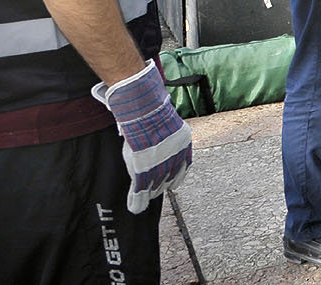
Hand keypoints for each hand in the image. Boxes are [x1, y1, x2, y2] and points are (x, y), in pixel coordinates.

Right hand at [91, 63, 192, 213]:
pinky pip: (141, 190)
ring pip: (156, 186)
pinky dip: (137, 200)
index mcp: (184, 145)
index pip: (184, 166)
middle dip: (163, 185)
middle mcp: (175, 157)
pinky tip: (135, 207)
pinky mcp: (144, 171)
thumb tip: (165, 129)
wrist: (147, 113)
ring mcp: (160, 165)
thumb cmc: (155, 114)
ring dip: (151, 194)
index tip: (174, 184)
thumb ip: (171, 135)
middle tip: (156, 192)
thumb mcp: (170, 124)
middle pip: (170, 177)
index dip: (178, 176)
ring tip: (147, 199)